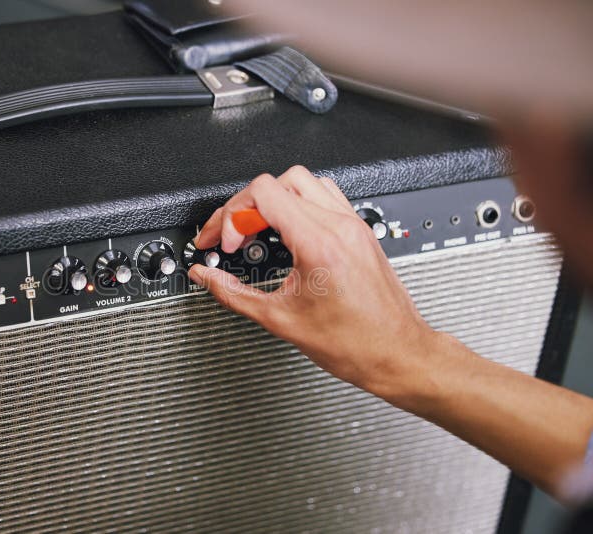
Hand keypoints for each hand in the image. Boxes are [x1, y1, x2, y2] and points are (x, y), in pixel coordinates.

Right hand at [189, 166, 439, 399]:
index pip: (263, 193)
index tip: (226, 242)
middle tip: (234, 238)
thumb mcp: (279, 320)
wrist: (395, 354)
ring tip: (258, 231)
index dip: (231, 215)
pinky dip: (298, 205)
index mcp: (319, 243)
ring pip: (303, 181)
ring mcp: (352, 225)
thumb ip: (233, 294)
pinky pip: (325, 195)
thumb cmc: (354, 343)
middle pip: (278, 182)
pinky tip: (288, 231)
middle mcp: (339, 226)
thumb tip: (206, 277)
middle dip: (246, 207)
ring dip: (273, 201)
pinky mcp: (359, 231)